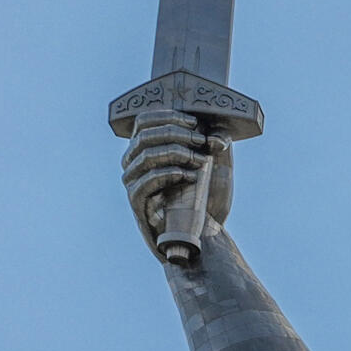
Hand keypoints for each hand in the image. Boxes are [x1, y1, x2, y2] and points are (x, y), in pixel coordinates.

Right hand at [120, 110, 232, 243]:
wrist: (206, 234)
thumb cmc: (206, 197)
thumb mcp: (216, 164)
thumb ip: (216, 143)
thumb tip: (215, 134)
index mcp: (147, 147)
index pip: (145, 121)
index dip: (167, 116)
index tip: (194, 123)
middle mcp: (134, 162)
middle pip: (145, 135)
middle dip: (176, 134)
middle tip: (200, 141)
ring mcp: (133, 182)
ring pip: (145, 156)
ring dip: (175, 153)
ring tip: (199, 161)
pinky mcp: (137, 202)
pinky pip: (145, 182)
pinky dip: (168, 174)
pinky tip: (188, 176)